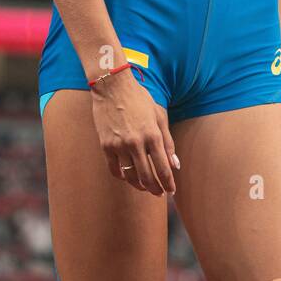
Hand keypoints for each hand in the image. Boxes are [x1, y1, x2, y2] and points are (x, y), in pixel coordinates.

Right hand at [90, 70, 177, 196]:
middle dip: (156, 189)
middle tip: (160, 193)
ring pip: (130, 177)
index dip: (169, 183)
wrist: (112, 87)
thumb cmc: (139, 99)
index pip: (163, 168)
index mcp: (152, 135)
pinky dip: (123, 177)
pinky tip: (129, 177)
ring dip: (140, 186)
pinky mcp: (105, 146)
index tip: (172, 191)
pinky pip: (115, 170)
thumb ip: (168, 141)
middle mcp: (136, 143)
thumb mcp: (159, 116)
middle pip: (148, 177)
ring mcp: (119, 146)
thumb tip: (175, 165)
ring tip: (145, 187)